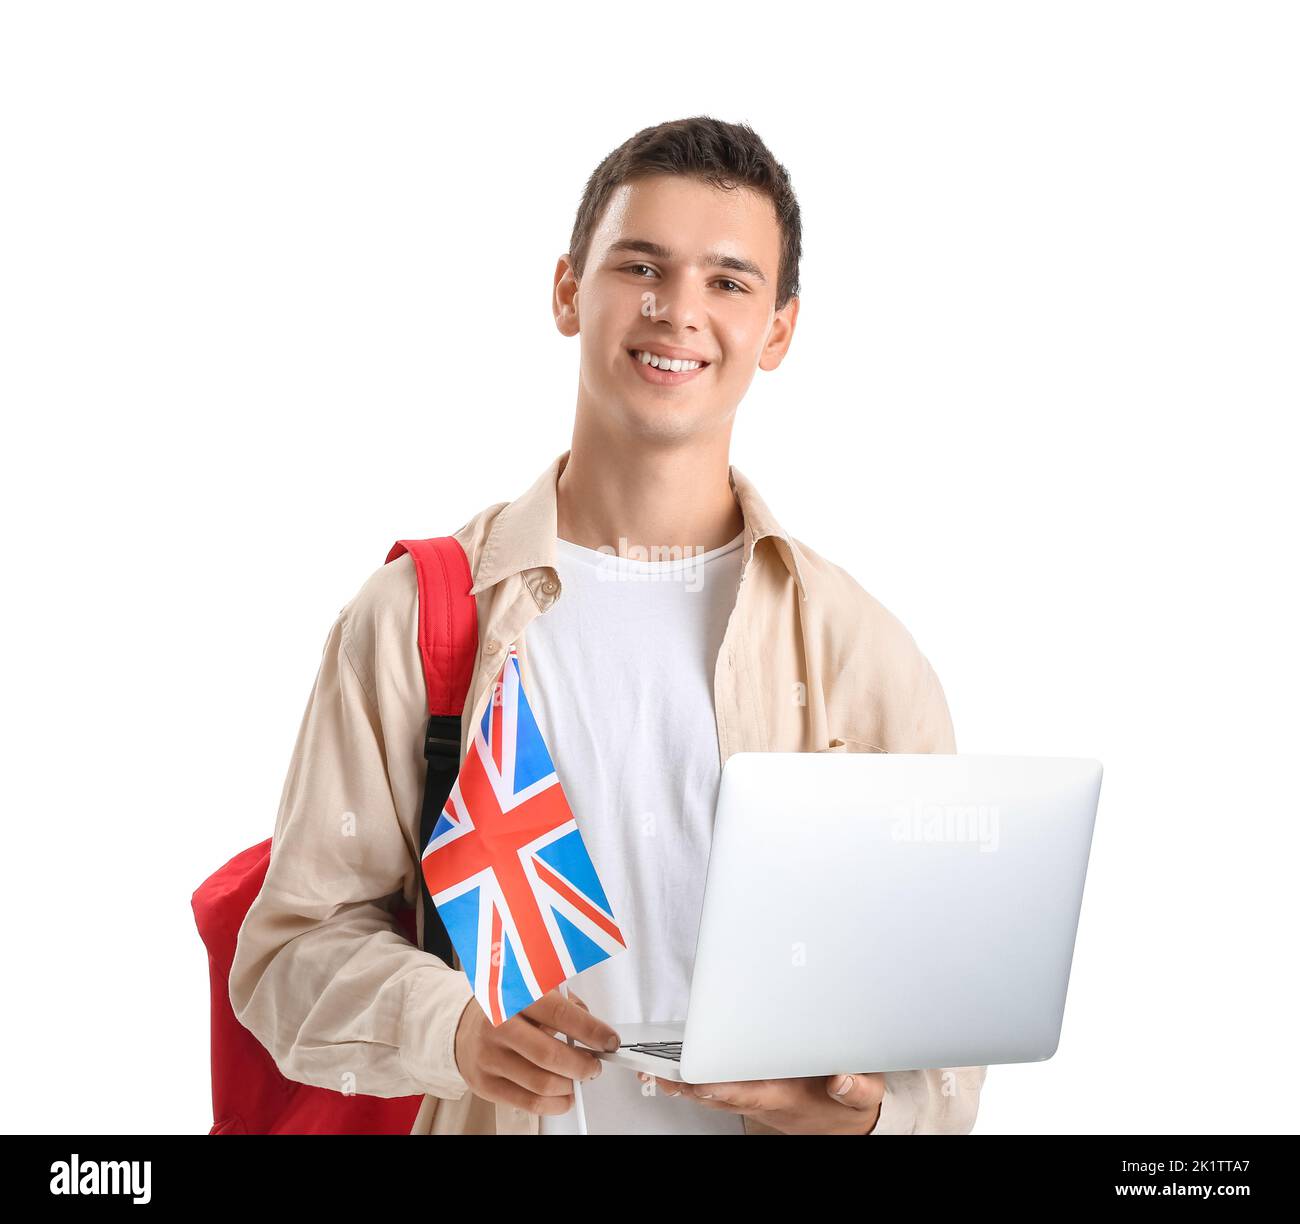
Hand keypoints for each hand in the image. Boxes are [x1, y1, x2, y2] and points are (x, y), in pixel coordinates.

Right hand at [454, 989, 618, 1115]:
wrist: (465, 1027)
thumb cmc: (507, 1008)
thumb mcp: (535, 991)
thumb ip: (567, 1004)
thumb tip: (597, 1031)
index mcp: (514, 995)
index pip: (561, 1014)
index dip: (591, 1031)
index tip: (609, 1041)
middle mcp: (497, 1025)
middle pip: (550, 1055)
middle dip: (582, 1065)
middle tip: (595, 1065)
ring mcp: (489, 1056)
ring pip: (541, 1083)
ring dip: (570, 1086)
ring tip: (579, 1078)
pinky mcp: (485, 1084)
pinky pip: (527, 1102)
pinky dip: (554, 1104)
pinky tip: (564, 1095)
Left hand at [637, 1070, 884, 1133]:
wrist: (849, 1121)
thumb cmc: (852, 1103)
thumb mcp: (867, 1093)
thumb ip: (858, 1086)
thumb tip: (842, 1077)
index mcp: (788, 1096)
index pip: (749, 1091)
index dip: (721, 1086)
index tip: (699, 1078)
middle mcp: (766, 1099)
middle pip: (720, 1095)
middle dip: (690, 1084)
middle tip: (658, 1071)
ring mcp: (758, 1099)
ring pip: (716, 1094)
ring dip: (687, 1084)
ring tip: (655, 1070)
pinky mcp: (756, 1094)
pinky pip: (722, 1090)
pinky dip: (698, 1082)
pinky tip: (678, 1074)